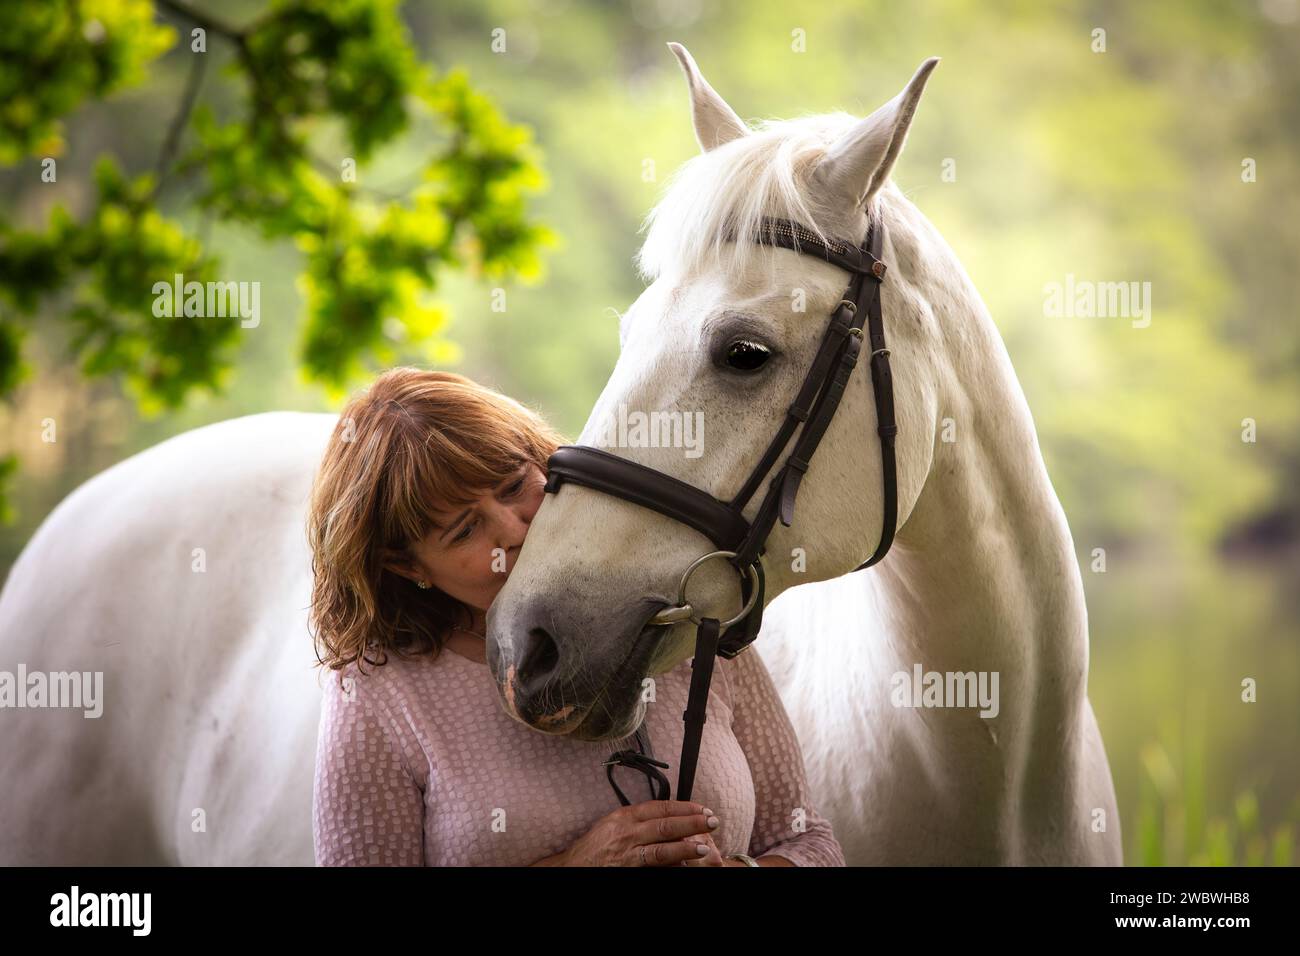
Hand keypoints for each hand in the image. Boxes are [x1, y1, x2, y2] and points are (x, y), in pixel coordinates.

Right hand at [556, 800, 720, 865]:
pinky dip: (671, 863)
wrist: (573, 867)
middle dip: (691, 821)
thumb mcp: (614, 825)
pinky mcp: (627, 869)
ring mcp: (627, 852)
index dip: (684, 807)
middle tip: (712, 820)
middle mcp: (627, 831)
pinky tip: (685, 864)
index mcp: (625, 816)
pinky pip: (653, 865)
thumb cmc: (595, 847)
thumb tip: (668, 816)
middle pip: (665, 824)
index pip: (660, 807)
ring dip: (685, 846)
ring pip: (661, 847)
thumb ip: (638, 820)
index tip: (703, 808)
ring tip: (704, 845)